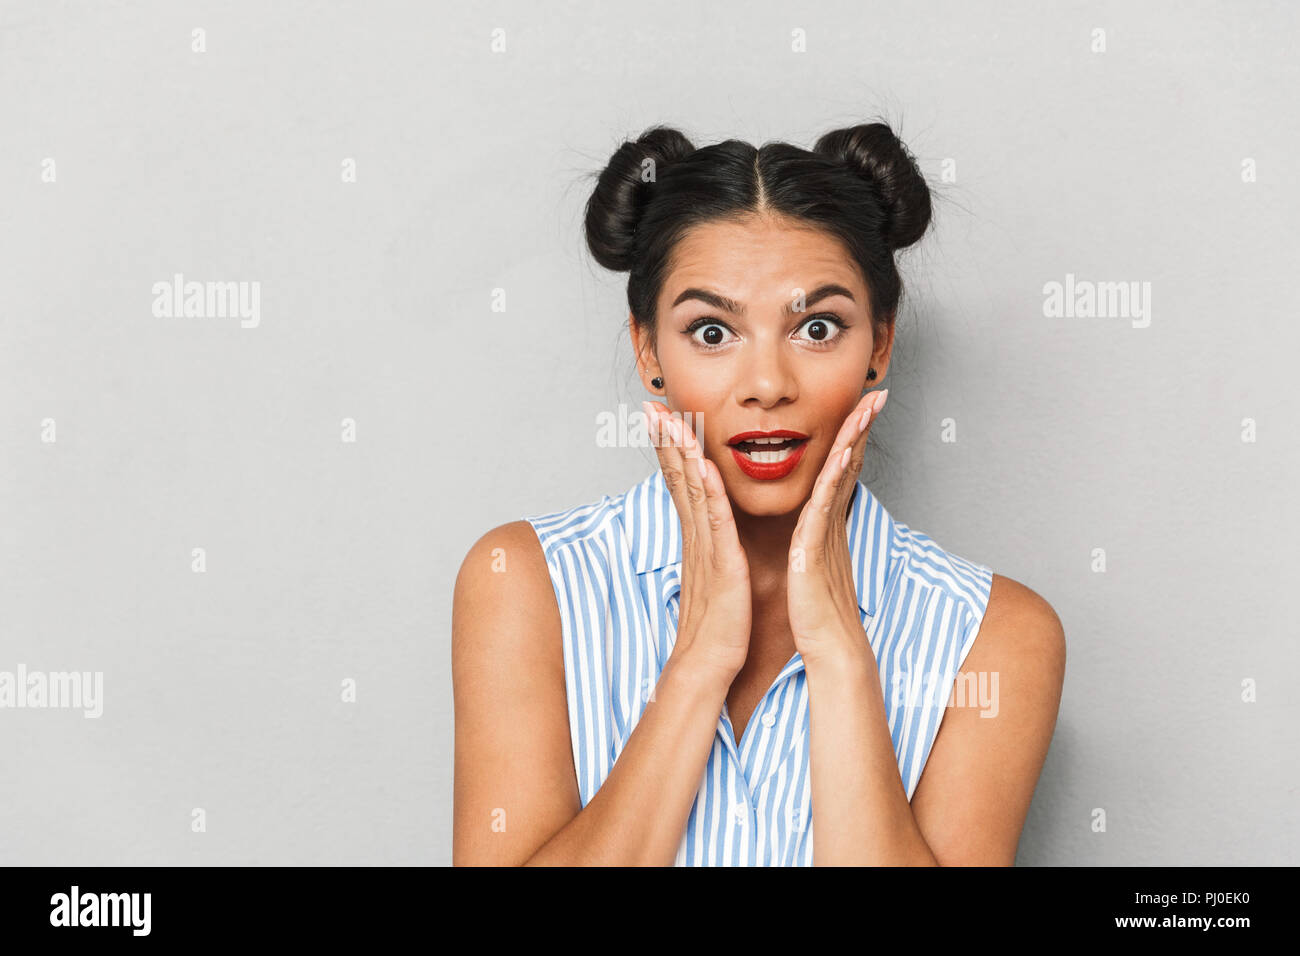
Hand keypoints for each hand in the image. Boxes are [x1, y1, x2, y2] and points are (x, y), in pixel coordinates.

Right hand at [643, 401, 751, 685]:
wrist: (708, 667)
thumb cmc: (716, 627)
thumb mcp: (712, 578)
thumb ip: (710, 551)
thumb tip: (708, 535)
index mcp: (696, 539)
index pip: (680, 484)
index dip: (669, 449)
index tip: (661, 418)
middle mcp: (695, 538)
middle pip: (677, 479)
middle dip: (666, 440)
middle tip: (653, 405)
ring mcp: (706, 550)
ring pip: (692, 491)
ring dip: (681, 453)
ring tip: (670, 420)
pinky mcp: (722, 565)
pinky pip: (714, 522)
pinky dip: (708, 492)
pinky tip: (701, 465)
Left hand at [786, 389, 887, 667]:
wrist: (830, 649)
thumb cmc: (819, 612)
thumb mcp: (814, 564)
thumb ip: (816, 540)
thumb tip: (815, 526)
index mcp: (827, 524)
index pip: (842, 469)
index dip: (852, 437)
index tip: (861, 406)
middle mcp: (832, 522)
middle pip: (850, 463)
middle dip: (862, 427)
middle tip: (876, 394)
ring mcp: (827, 533)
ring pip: (842, 476)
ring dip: (854, 440)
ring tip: (867, 408)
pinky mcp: (815, 549)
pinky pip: (825, 507)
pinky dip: (833, 478)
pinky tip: (840, 455)